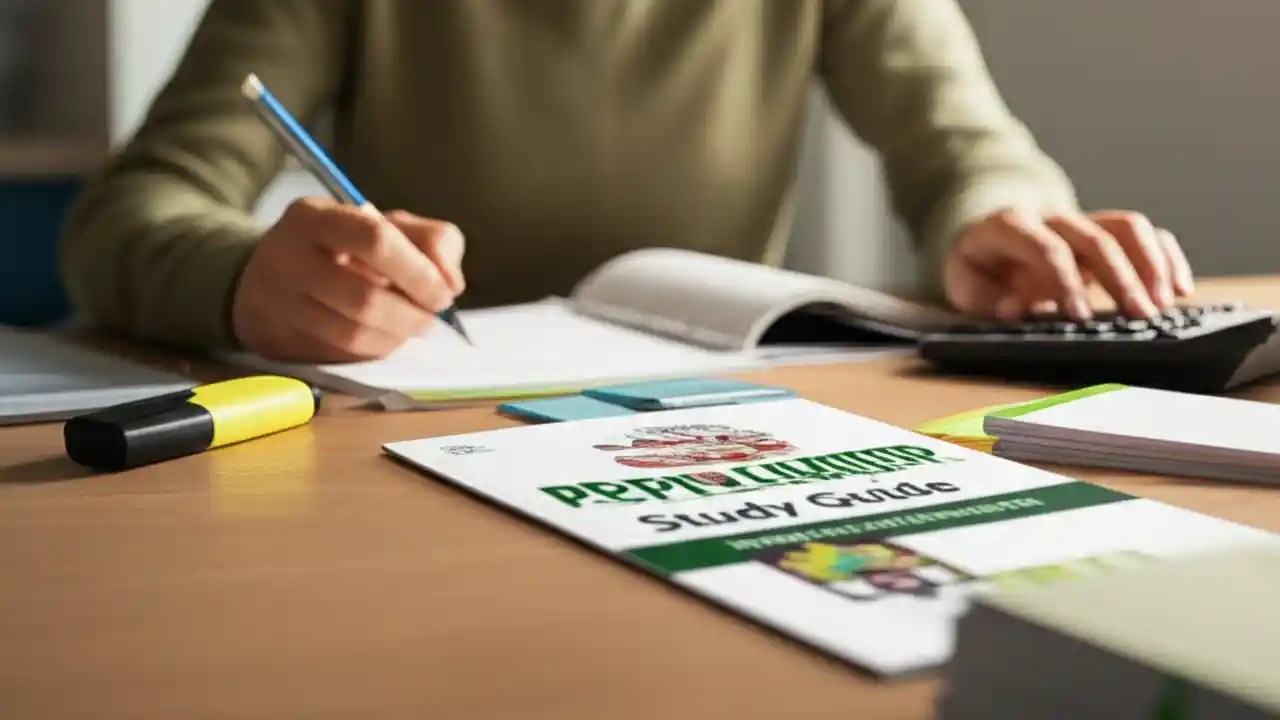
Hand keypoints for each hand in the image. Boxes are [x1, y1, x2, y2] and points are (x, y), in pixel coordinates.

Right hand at [231, 197, 465, 360]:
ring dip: (395, 338)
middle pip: (366, 298)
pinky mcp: (275, 340)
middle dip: (412, 316)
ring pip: (353, 334)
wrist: (266, 278)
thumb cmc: (342, 248)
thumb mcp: (387, 227)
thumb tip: (452, 283)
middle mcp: (286, 255)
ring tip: (408, 329)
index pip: (375, 239)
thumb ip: (433, 240)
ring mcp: (275, 302)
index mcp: (315, 216)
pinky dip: (373, 352)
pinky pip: (339, 356)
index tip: (443, 293)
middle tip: (429, 319)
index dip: (420, 273)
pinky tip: (380, 339)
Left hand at [944, 209, 1194, 320]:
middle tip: (1140, 316)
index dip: (1064, 281)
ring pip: (1127, 227)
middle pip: (1095, 237)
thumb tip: (1016, 308)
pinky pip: (1144, 234)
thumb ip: (986, 298)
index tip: (1081, 316)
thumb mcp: (966, 285)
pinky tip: (1180, 290)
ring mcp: (1082, 221)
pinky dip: (1166, 258)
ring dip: (1151, 266)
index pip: (1046, 248)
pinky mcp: (1104, 231)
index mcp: (1010, 226)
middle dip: (1121, 277)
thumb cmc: (978, 269)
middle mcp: (1051, 218)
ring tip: (1162, 306)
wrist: (984, 239)